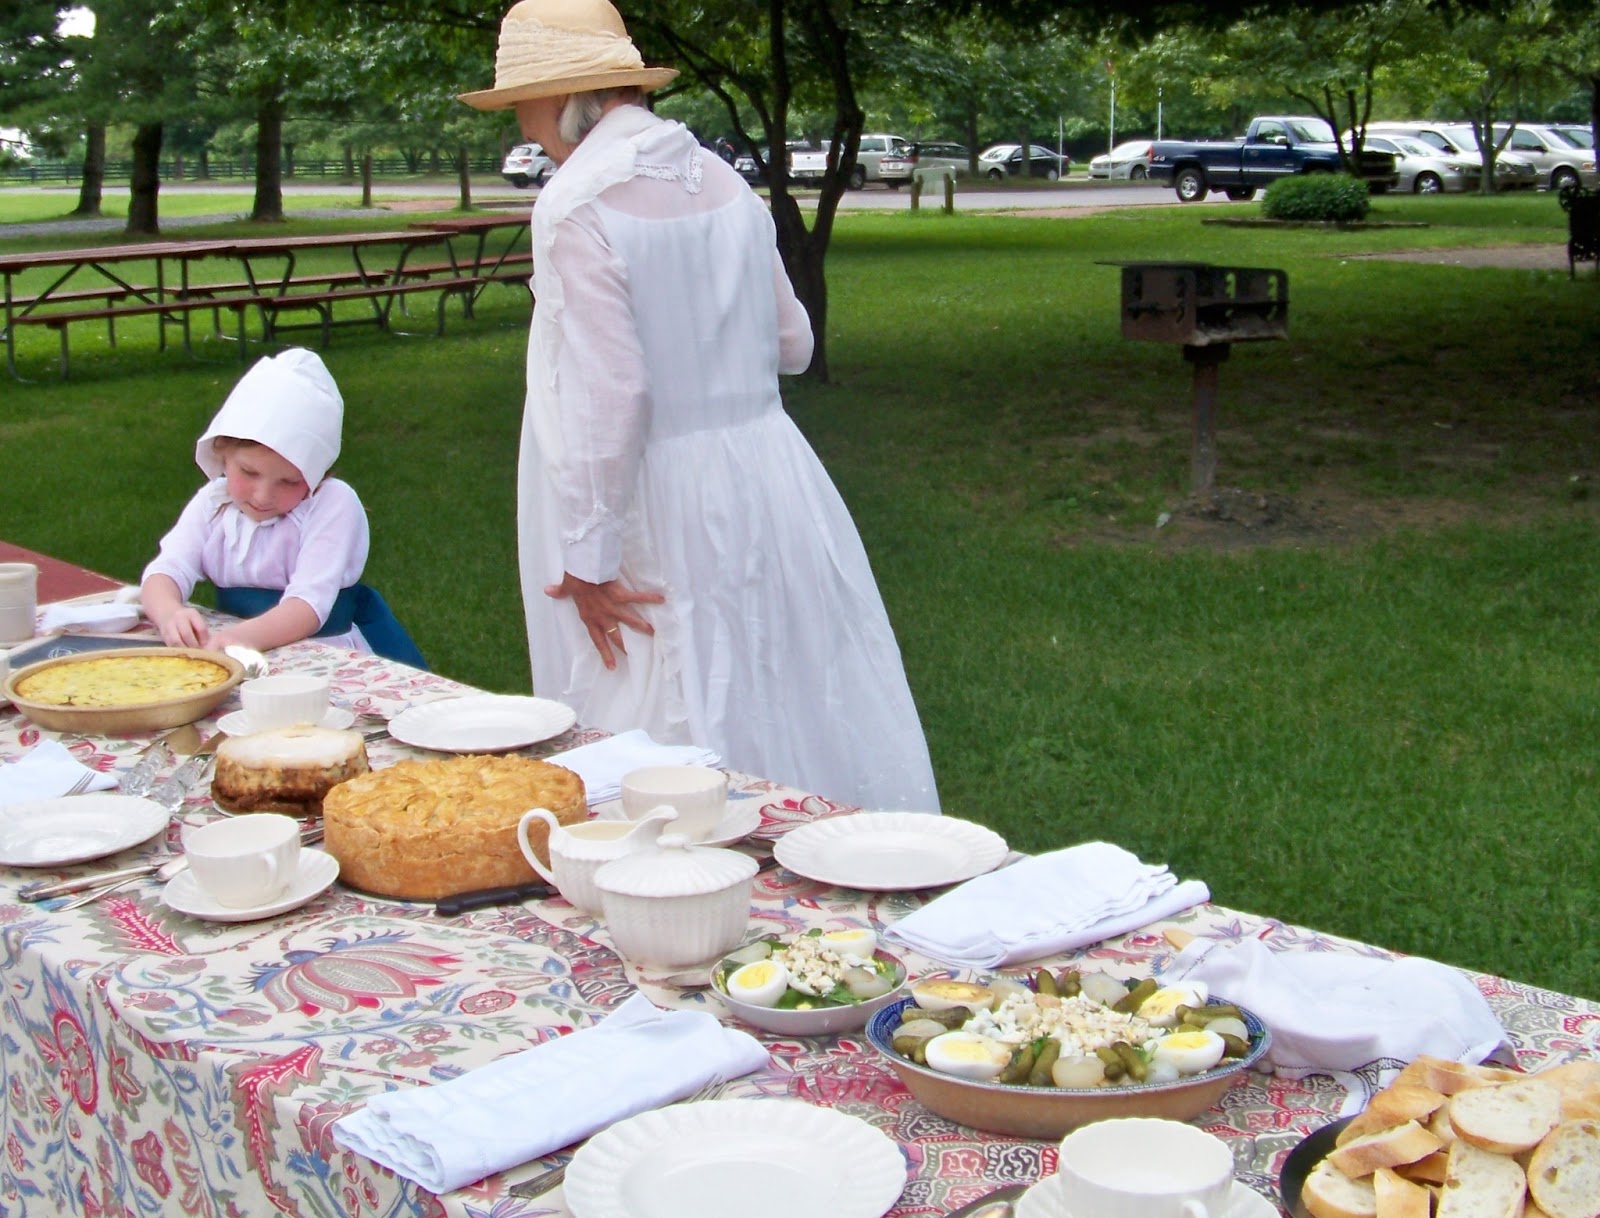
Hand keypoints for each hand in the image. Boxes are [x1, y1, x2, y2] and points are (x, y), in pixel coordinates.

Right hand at [157, 607, 209, 648]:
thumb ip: (202, 632)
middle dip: (193, 645)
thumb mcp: (197, 622)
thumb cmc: (189, 622)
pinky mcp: (163, 634)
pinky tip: (182, 653)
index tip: (206, 646)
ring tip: (189, 653)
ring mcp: (169, 625)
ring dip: (184, 649)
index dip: (204, 640)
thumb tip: (206, 646)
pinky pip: (170, 645)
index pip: (201, 628)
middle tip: (198, 652)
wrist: (168, 614)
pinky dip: (177, 650)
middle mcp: (179, 617)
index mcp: (192, 613)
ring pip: (176, 641)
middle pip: (186, 634)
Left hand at [544, 572, 663, 669]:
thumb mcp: (566, 587)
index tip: (612, 667)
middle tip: (633, 656)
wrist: (582, 569)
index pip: (597, 639)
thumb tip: (548, 590)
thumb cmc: (575, 577)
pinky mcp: (620, 595)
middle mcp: (601, 616)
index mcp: (588, 617)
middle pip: (615, 635)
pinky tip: (661, 600)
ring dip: (641, 626)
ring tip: (652, 632)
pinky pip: (637, 598)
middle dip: (624, 646)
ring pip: (629, 621)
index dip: (605, 653)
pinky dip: (649, 598)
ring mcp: (612, 607)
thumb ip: (560, 591)